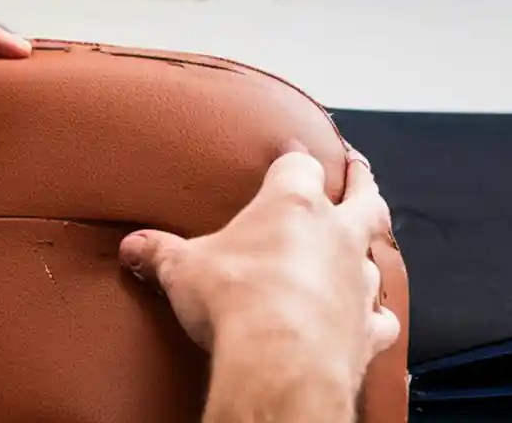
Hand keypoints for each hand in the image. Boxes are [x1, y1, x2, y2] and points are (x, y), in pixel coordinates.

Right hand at [118, 144, 398, 393]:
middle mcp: (334, 234)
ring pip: (375, 254)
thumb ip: (159, 253)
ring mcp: (356, 280)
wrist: (279, 357)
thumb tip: (132, 246)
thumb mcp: (183, 270)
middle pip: (362, 195)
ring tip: (360, 252)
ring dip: (367, 251)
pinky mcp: (368, 326)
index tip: (288, 153)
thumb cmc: (235, 300)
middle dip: (360, 181)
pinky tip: (370, 319)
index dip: (293, 157)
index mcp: (291, 206)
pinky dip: (374, 316)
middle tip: (358, 169)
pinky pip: (379, 316)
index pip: (299, 165)